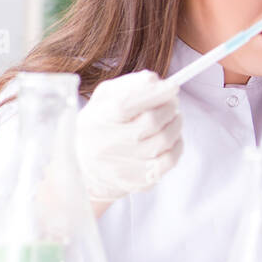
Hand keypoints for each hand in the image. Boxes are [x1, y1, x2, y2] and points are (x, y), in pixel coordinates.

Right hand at [76, 70, 183, 204]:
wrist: (85, 170)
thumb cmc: (100, 126)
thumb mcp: (104, 100)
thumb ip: (128, 85)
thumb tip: (154, 80)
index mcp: (97, 120)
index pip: (127, 104)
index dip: (154, 94)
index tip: (172, 86)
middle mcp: (108, 145)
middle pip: (151, 122)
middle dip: (169, 107)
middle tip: (172, 102)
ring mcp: (123, 166)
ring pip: (164, 140)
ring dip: (175, 124)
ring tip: (171, 118)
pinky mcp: (138, 180)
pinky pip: (170, 160)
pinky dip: (177, 144)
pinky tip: (170, 138)